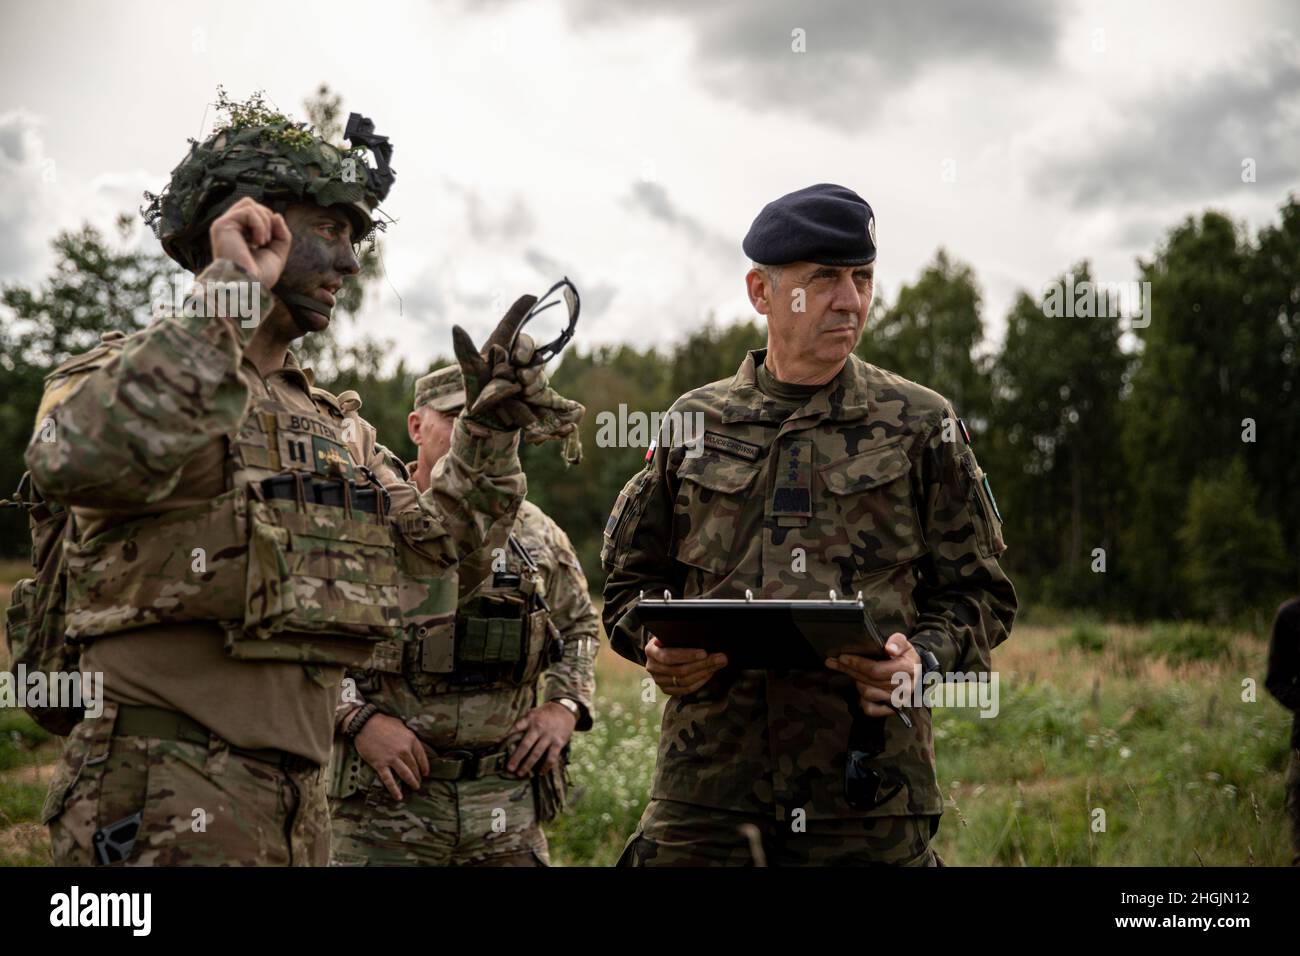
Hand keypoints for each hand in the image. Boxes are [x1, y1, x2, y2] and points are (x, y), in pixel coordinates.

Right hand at [207, 197, 291, 287]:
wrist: (248, 288)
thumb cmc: (259, 276)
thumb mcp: (277, 252)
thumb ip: (281, 233)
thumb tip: (277, 215)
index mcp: (239, 234)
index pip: (256, 214)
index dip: (270, 223)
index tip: (271, 243)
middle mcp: (229, 229)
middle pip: (251, 204)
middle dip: (267, 219)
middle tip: (267, 241)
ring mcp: (224, 226)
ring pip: (249, 204)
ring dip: (264, 221)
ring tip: (263, 242)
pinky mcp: (221, 225)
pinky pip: (248, 211)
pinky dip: (260, 224)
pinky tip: (258, 241)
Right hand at [354, 713, 429, 799]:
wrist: (365, 724)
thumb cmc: (382, 722)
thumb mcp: (401, 725)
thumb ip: (408, 736)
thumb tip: (412, 742)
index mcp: (410, 740)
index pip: (422, 756)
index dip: (424, 766)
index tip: (426, 773)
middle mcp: (404, 750)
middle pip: (414, 767)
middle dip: (418, 776)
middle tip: (419, 782)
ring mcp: (392, 758)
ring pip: (405, 774)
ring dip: (411, 782)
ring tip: (415, 788)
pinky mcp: (380, 764)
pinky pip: (389, 780)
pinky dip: (394, 789)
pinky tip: (399, 796)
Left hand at [452, 295, 536, 429]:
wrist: (488, 421)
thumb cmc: (476, 393)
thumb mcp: (470, 371)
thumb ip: (464, 349)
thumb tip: (456, 327)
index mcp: (499, 347)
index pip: (512, 324)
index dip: (521, 309)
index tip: (532, 296)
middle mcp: (515, 357)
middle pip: (529, 345)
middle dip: (526, 354)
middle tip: (517, 370)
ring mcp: (528, 373)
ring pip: (539, 366)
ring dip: (531, 378)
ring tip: (518, 390)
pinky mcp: (537, 390)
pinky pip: (544, 385)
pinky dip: (536, 392)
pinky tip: (525, 399)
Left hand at [505, 701, 576, 776]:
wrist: (565, 709)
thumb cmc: (545, 713)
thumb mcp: (532, 713)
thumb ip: (522, 723)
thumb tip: (507, 735)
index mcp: (530, 720)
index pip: (516, 728)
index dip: (507, 737)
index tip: (498, 747)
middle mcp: (539, 728)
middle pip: (525, 745)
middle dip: (516, 757)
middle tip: (509, 768)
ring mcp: (549, 736)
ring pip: (537, 753)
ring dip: (528, 765)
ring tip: (520, 773)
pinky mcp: (558, 743)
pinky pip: (551, 757)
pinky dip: (546, 766)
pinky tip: (540, 772)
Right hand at [645, 637, 726, 696]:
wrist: (661, 650)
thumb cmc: (669, 640)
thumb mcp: (671, 634)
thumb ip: (680, 637)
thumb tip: (702, 637)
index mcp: (651, 650)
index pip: (668, 656)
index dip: (687, 655)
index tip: (704, 652)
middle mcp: (652, 667)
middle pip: (679, 670)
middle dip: (702, 664)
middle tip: (720, 658)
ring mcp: (658, 680)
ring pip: (683, 681)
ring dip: (704, 673)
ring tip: (718, 664)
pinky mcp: (666, 689)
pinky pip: (685, 690)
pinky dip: (699, 682)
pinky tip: (709, 674)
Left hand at [826, 633, 921, 716]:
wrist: (915, 673)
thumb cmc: (906, 657)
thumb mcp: (905, 644)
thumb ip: (898, 642)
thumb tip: (889, 648)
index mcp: (907, 670)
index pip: (876, 670)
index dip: (857, 664)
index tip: (842, 657)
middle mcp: (904, 688)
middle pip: (868, 681)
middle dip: (850, 670)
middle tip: (834, 662)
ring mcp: (898, 701)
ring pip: (867, 694)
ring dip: (857, 682)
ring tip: (851, 672)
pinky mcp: (892, 709)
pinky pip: (871, 709)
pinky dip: (862, 700)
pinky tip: (860, 688)